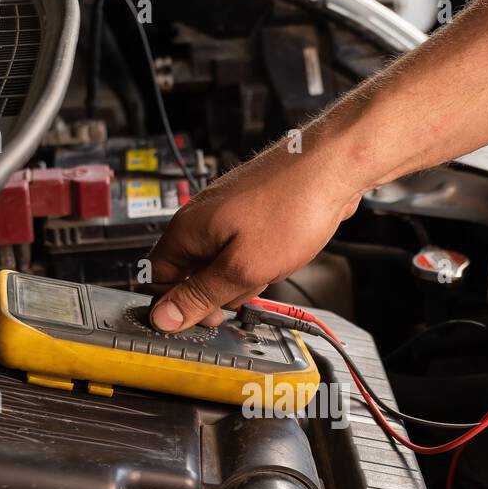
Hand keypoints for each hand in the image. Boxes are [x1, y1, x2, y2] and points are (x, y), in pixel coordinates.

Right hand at [147, 137, 364, 330]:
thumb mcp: (242, 268)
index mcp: (187, 230)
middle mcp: (201, 218)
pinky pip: (243, 251)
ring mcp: (225, 215)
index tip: (202, 319)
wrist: (332, 169)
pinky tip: (279, 254)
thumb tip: (163, 318)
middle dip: (219, 290)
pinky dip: (259, 261)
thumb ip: (200, 295)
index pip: (156, 278)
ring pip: (221, 265)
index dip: (176, 305)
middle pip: (191, 275)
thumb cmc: (292, 207)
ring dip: (244, 276)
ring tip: (269, 263)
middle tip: (247, 286)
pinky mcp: (249, 215)